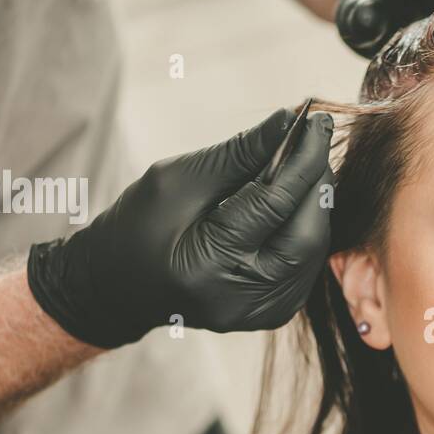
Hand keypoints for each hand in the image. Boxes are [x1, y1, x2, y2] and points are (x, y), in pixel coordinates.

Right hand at [27, 107, 334, 348]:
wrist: (117, 287)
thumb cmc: (137, 225)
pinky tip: (295, 200)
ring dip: (314, 203)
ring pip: (313, 250)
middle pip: (306, 234)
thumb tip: (291, 121)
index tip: (317, 120)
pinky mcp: (273, 313)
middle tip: (313, 140)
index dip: (303, 158)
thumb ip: (240, 154)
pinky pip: (305, 264)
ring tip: (303, 165)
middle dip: (315, 182)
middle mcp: (242, 298)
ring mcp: (261, 313)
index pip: (276, 204)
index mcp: (210, 264)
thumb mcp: (178, 179)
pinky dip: (305, 227)